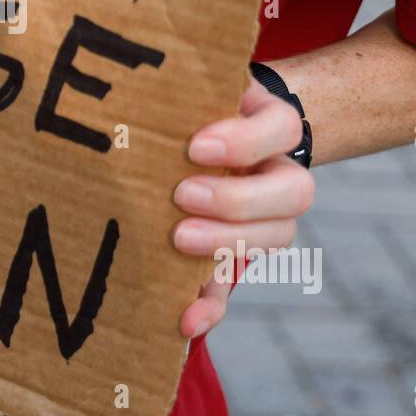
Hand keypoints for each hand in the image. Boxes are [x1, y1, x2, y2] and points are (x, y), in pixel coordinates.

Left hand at [173, 79, 314, 338]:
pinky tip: (186, 321)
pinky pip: (235, 284)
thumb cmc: (184, 110)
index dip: (245, 141)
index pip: (282, 128)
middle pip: (295, 191)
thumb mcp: (189, 94)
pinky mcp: (232, 254)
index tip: (194, 147)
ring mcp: (265, 215)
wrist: (187, 134)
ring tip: (179, 238)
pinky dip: (211, 306)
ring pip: (278, 236)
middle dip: (237, 199)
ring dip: (228, 242)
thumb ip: (178, 101)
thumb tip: (121, 98)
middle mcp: (277, 170)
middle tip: (182, 194)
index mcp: (268, 124)